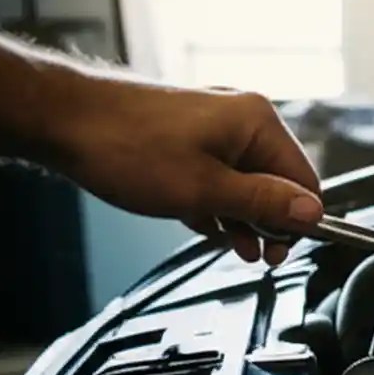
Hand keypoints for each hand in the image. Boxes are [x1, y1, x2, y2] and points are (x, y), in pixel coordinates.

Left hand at [48, 78, 322, 265]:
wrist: (62, 122)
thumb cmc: (125, 147)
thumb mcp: (206, 190)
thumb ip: (264, 204)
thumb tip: (311, 213)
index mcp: (256, 123)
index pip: (304, 180)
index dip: (298, 222)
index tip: (283, 251)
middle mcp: (241, 119)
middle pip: (277, 182)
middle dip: (269, 222)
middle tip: (259, 256)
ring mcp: (213, 127)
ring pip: (247, 183)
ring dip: (243, 219)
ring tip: (236, 248)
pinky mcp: (189, 138)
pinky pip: (220, 178)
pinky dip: (218, 205)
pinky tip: (209, 227)